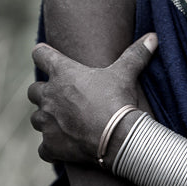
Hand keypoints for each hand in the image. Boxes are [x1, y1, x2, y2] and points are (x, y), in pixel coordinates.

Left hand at [28, 33, 156, 164]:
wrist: (117, 138)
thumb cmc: (117, 100)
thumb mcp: (126, 73)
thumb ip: (136, 54)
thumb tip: (153, 37)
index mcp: (62, 73)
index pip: (39, 54)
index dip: (42, 54)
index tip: (46, 55)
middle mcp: (49, 96)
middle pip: (33, 90)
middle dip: (44, 93)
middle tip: (60, 98)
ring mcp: (47, 122)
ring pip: (36, 119)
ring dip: (46, 120)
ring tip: (63, 122)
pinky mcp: (51, 145)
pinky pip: (44, 148)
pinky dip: (51, 148)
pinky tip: (63, 147)